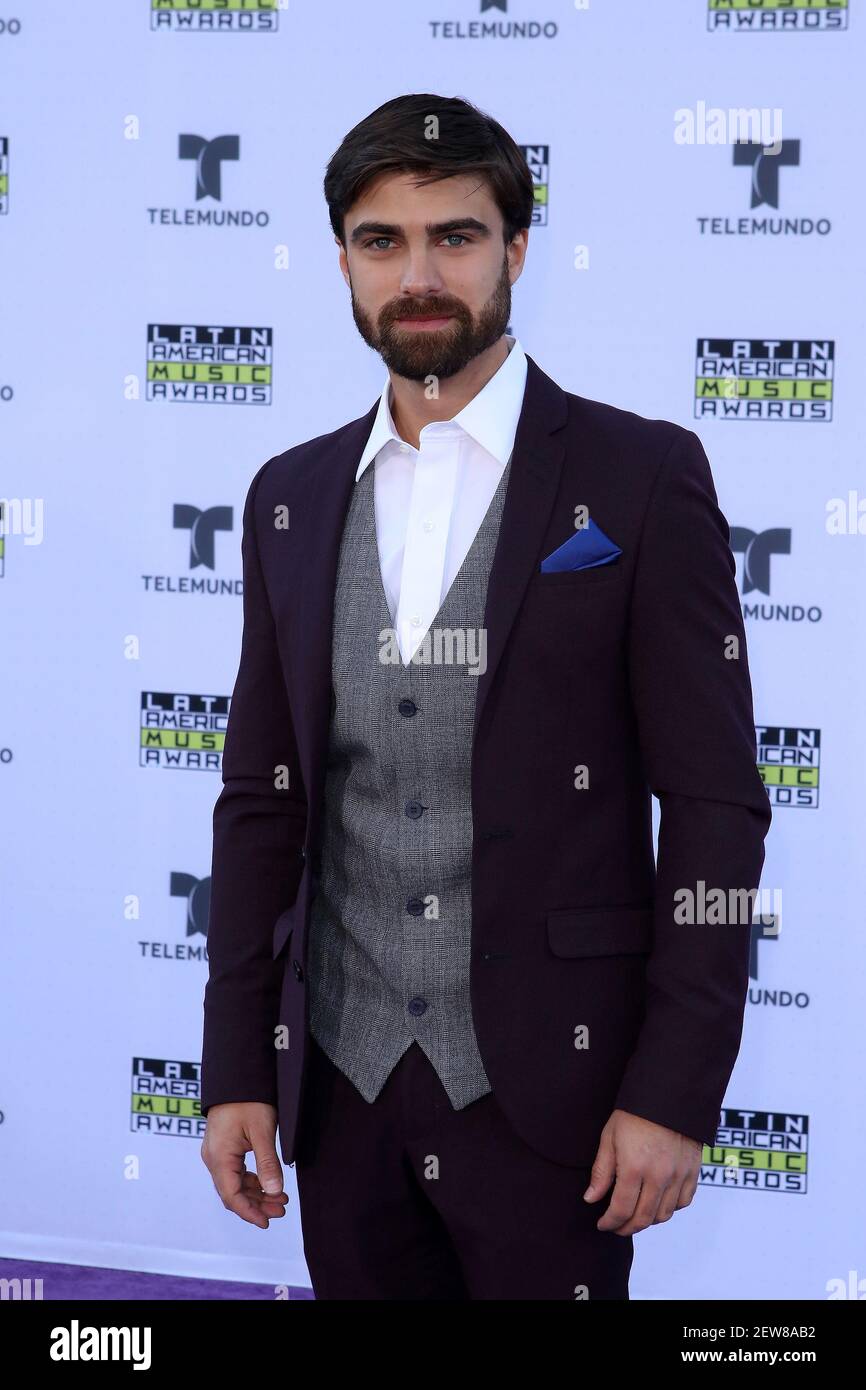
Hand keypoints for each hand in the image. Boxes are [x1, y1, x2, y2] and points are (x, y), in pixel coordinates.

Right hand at [201, 1102, 288, 1228]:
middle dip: (257, 1204)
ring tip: (280, 1198)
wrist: (237, 1076)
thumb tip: (273, 1191)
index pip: (231, 1196)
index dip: (249, 1212)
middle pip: (232, 1192)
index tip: (267, 1222)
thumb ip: (267, 1163)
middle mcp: (213, 1158)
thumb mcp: (263, 1131)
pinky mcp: (222, 1147)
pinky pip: (234, 1172)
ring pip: (234, 1183)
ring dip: (255, 1193)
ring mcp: (216, 1152)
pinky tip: (268, 1184)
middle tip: (281, 1209)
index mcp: (219, 1157)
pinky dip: (251, 1180)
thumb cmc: (249, 1100)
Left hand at [583, 1109, 702, 1235]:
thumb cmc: (634, 1113)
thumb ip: (601, 1172)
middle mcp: (659, 1176)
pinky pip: (683, 1202)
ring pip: (664, 1214)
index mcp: (634, 1167)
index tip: (603, 1224)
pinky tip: (657, 1203)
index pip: (621, 1209)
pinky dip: (670, 1208)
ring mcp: (679, 1175)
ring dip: (648, 1221)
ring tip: (635, 1216)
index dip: (610, 1223)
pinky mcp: (693, 1171)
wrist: (668, 1094)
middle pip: (643, 1218)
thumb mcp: (609, 1137)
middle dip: (627, 1227)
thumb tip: (590, 1199)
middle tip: (616, 1226)